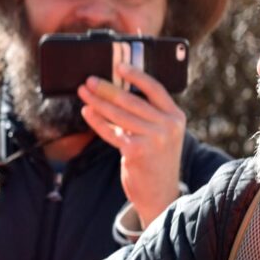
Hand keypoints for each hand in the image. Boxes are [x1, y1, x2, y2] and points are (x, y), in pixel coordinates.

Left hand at [78, 66, 186, 225]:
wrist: (160, 193)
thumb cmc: (155, 159)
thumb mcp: (160, 134)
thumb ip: (145, 114)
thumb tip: (115, 90)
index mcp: (176, 117)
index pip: (155, 89)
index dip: (136, 75)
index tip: (119, 65)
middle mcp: (168, 126)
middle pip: (131, 100)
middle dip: (107, 88)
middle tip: (89, 80)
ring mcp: (154, 139)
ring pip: (118, 115)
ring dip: (97, 101)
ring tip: (83, 92)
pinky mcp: (136, 152)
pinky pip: (111, 132)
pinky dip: (97, 121)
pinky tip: (87, 111)